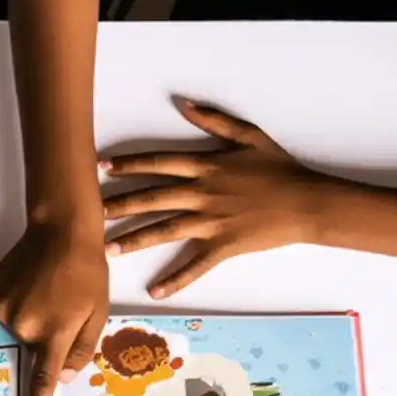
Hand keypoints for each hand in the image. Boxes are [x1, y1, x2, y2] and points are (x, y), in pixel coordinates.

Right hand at [0, 216, 108, 395]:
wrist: (61, 227)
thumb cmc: (87, 270)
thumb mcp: (98, 313)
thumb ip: (81, 350)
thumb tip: (62, 378)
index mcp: (55, 334)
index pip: (41, 384)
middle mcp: (24, 325)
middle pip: (32, 348)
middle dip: (45, 336)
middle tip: (61, 304)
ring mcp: (3, 307)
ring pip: (16, 329)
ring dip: (31, 316)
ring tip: (46, 288)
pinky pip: (3, 309)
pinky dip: (16, 301)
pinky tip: (30, 281)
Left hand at [101, 100, 327, 297]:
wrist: (307, 202)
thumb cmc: (280, 168)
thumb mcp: (248, 136)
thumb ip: (214, 121)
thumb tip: (184, 105)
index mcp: (206, 166)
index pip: (159, 163)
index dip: (128, 165)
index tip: (101, 168)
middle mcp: (203, 193)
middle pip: (153, 198)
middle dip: (119, 205)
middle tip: (90, 213)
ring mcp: (212, 222)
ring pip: (165, 231)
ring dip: (135, 241)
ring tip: (107, 250)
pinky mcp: (224, 246)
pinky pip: (195, 265)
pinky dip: (176, 279)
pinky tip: (155, 291)